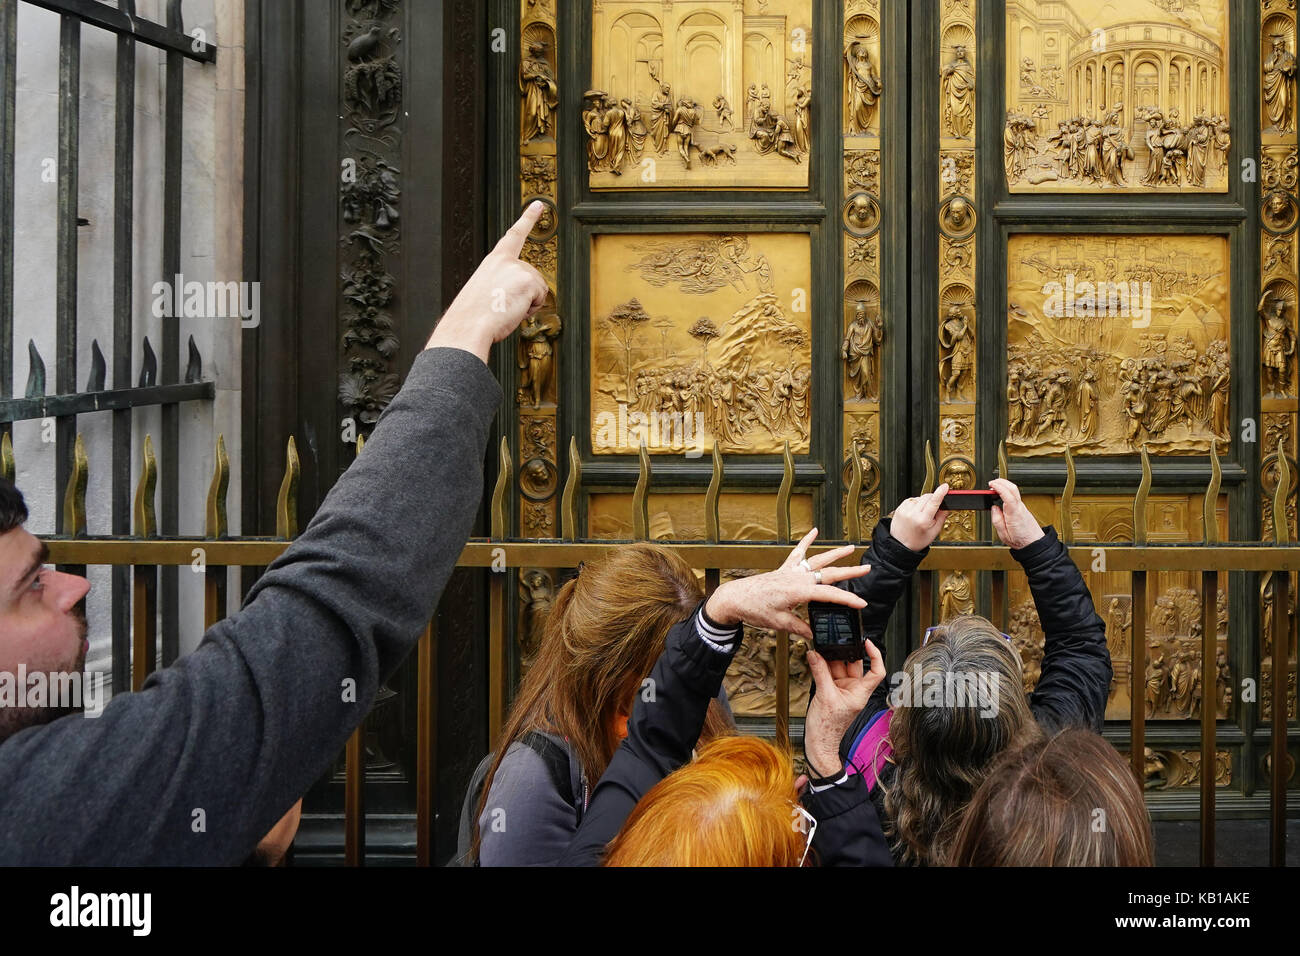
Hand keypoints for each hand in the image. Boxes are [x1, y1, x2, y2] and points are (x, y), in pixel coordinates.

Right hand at [426, 202, 549, 362]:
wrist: (468, 325)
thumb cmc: (472, 316)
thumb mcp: (485, 292)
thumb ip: (503, 284)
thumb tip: (516, 297)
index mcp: (494, 261)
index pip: (513, 235)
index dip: (527, 219)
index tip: (538, 205)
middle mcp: (507, 260)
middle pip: (533, 278)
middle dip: (525, 295)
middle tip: (502, 306)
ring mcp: (518, 269)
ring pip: (538, 289)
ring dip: (526, 304)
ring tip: (504, 309)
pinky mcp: (528, 281)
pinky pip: (540, 299)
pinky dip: (530, 309)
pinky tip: (512, 310)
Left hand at [704, 527, 870, 639]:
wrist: (735, 598)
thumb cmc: (754, 609)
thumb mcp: (779, 623)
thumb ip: (798, 628)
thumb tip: (812, 634)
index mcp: (798, 591)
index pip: (829, 594)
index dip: (847, 599)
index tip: (862, 603)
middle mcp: (797, 577)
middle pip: (828, 573)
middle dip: (850, 571)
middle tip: (867, 568)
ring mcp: (790, 571)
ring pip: (817, 560)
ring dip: (834, 554)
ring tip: (850, 548)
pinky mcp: (783, 569)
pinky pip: (798, 553)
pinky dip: (806, 541)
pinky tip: (814, 531)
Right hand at [804, 639, 885, 778]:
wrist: (818, 742)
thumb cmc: (828, 728)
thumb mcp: (824, 696)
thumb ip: (820, 672)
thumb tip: (815, 655)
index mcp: (861, 693)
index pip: (876, 671)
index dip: (875, 655)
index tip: (866, 643)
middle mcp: (854, 690)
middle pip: (853, 665)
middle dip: (843, 654)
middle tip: (831, 643)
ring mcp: (843, 690)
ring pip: (839, 668)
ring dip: (829, 660)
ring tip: (818, 652)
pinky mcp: (832, 691)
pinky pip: (829, 674)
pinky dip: (822, 667)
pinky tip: (815, 660)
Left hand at [888, 482, 949, 551]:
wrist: (900, 545)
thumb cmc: (918, 540)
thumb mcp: (934, 532)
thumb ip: (942, 517)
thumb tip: (946, 505)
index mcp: (923, 520)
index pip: (933, 502)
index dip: (940, 493)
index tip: (945, 487)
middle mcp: (912, 514)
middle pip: (927, 497)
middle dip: (933, 499)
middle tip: (934, 509)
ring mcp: (904, 510)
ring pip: (919, 497)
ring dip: (923, 502)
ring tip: (922, 514)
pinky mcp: (899, 508)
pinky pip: (911, 500)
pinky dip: (915, 503)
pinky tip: (915, 513)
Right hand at [988, 478, 1044, 549]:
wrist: (1034, 543)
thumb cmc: (1021, 540)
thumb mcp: (1003, 535)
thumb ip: (997, 520)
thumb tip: (994, 508)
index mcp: (1014, 514)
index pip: (1008, 495)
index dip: (999, 487)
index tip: (991, 484)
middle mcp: (1020, 508)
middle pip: (1013, 488)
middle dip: (1002, 482)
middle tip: (992, 482)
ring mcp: (1022, 507)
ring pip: (1014, 491)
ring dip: (1005, 485)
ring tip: (995, 487)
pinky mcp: (1022, 508)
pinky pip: (1015, 496)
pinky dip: (1007, 491)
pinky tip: (1002, 494)